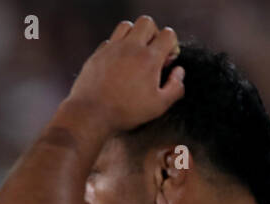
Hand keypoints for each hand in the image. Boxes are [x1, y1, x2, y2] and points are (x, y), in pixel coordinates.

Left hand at [67, 16, 184, 131]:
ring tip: (135, 53)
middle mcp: (131, 48)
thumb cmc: (125, 112)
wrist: (91, 114)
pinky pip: (110, 40)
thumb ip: (175, 87)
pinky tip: (118, 62)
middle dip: (154, 34)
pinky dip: (117, 47)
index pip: (168, 34)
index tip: (166, 60)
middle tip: (151, 52)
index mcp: (149, 59)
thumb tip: (179, 72)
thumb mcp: (158, 106)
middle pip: (147, 23)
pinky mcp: (97, 54)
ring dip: (134, 35)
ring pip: (127, 25)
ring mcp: (112, 49)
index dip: (171, 45)